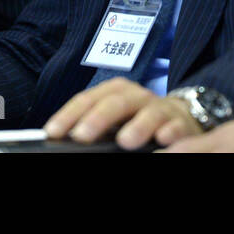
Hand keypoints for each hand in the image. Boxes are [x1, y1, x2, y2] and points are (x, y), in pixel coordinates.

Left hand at [43, 77, 202, 148]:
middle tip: (81, 136)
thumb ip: (91, 125)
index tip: (52, 131)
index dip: (69, 115)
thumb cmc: (137, 118)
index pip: (88, 99)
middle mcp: (137, 97)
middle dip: (98, 118)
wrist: (180, 115)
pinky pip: (176, 126)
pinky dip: (170, 132)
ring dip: (138, 126)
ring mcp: (160, 108)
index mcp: (115, 92)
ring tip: (125, 141)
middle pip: (117, 102)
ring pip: (151, 112)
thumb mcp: (113, 118)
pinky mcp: (181, 123)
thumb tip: (61, 138)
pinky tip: (163, 140)